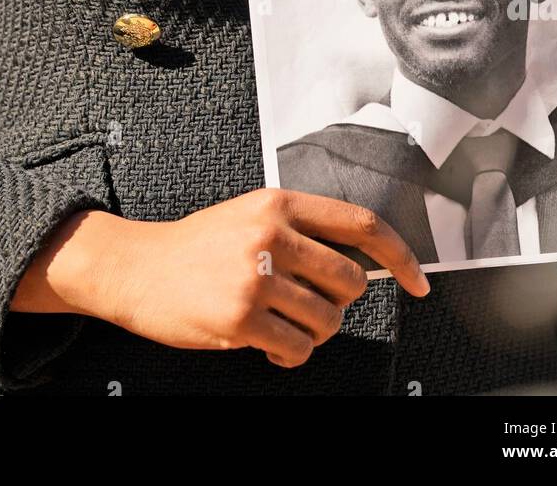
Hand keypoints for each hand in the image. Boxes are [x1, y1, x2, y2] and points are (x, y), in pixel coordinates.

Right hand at [20, 189, 429, 369]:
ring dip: (311, 333)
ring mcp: (255, 275)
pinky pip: (296, 349)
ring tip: (280, 323)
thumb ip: (301, 231)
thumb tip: (364, 265)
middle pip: (350, 281)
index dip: (400, 255)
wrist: (137, 267)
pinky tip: (265, 341)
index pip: (361, 223)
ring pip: (327, 320)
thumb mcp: (251, 217)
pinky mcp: (241, 316)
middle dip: (338, 304)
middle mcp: (271, 234)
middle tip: (307, 305)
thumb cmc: (197, 246)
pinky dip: (288, 354)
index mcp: (279, 203)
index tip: (418, 282)